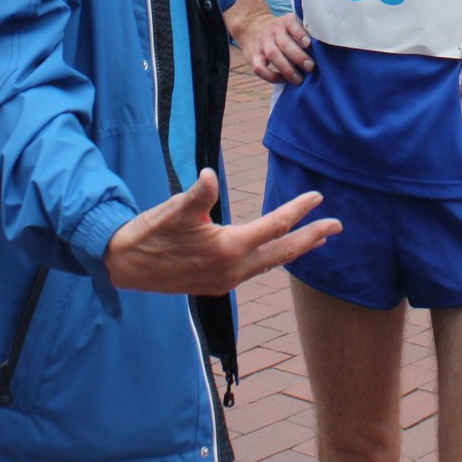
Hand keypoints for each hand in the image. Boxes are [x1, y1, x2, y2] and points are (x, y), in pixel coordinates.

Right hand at [104, 168, 339, 294]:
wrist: (124, 265)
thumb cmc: (150, 232)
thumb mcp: (173, 209)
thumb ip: (197, 194)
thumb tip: (209, 176)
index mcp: (227, 249)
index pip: (274, 227)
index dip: (298, 211)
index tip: (318, 197)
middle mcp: (232, 270)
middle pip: (282, 253)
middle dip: (311, 238)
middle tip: (337, 226)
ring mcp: (224, 281)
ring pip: (269, 265)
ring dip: (294, 251)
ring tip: (315, 240)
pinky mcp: (216, 285)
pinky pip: (253, 271)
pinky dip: (271, 260)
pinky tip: (275, 254)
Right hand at [237, 11, 315, 84]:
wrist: (253, 26)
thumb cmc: (282, 31)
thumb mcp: (291, 25)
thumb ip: (304, 34)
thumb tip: (322, 51)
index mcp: (285, 22)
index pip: (292, 24)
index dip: (300, 34)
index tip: (309, 44)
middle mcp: (273, 31)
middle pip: (284, 44)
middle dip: (298, 57)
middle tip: (311, 67)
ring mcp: (263, 44)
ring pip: (273, 56)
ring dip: (287, 69)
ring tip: (299, 80)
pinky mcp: (253, 56)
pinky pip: (260, 68)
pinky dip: (271, 76)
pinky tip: (283, 80)